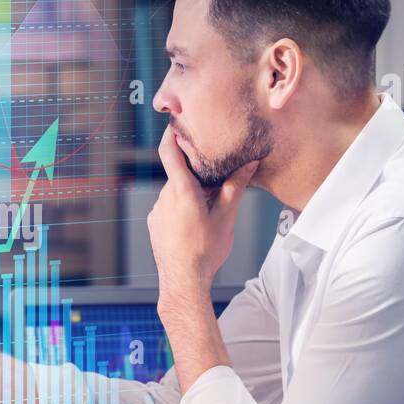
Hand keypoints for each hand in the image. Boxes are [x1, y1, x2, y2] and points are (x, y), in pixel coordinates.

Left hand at [148, 125, 258, 328]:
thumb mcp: (226, 217)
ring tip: (209, 207)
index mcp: (181, 191)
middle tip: (217, 178)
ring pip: (175, 192)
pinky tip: (195, 223)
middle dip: (197, 174)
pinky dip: (182, 207)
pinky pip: (168, 207)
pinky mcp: (154, 223)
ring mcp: (156, 211)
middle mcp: (164, 197)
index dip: (172, 133)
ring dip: (190, 194)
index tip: (178, 122)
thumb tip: (249, 163)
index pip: (170, 151)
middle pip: (179, 174)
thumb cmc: (206, 251)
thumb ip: (235, 186)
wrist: (183, 281)